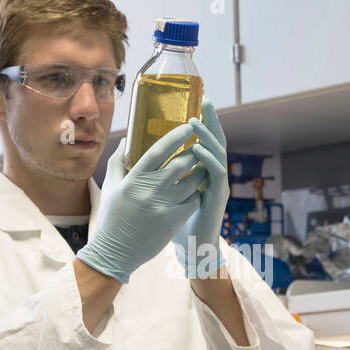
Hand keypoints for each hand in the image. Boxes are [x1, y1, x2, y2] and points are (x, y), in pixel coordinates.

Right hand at [76, 125, 203, 283]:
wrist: (115, 252)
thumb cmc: (112, 218)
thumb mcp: (111, 187)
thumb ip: (118, 162)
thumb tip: (127, 139)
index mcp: (134, 179)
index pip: (158, 150)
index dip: (176, 136)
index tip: (188, 127)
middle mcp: (150, 190)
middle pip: (180, 163)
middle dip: (194, 151)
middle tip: (202, 144)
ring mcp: (163, 206)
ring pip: (191, 182)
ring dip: (200, 172)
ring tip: (203, 165)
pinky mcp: (173, 221)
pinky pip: (193, 201)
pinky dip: (197, 193)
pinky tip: (197, 190)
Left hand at [171, 100, 229, 277]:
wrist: (191, 249)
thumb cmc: (176, 222)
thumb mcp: (166, 193)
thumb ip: (155, 173)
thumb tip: (132, 155)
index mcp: (200, 170)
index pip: (202, 139)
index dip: (201, 121)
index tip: (194, 101)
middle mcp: (211, 173)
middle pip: (215, 140)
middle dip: (211, 120)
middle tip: (206, 100)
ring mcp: (217, 185)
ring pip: (217, 153)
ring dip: (208, 135)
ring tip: (196, 121)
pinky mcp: (217, 197)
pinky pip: (215, 174)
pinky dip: (208, 159)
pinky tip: (198, 149)